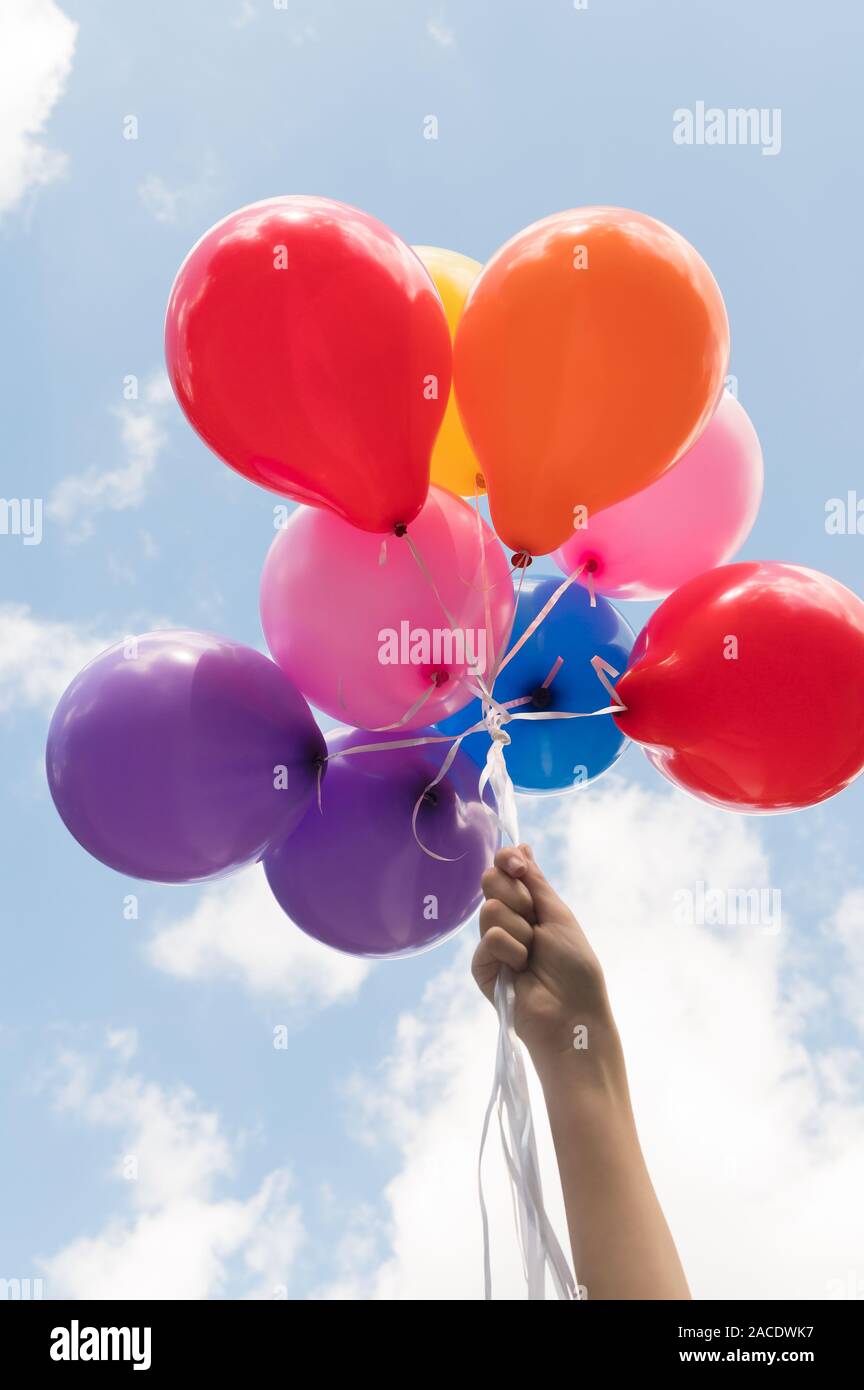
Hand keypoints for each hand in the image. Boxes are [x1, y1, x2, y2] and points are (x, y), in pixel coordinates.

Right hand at [472, 843, 623, 1086]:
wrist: (572, 1013)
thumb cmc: (575, 967)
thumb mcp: (558, 915)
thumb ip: (535, 881)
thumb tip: (523, 846)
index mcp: (530, 906)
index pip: (505, 869)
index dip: (507, 861)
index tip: (517, 864)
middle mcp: (509, 920)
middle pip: (491, 882)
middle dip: (517, 897)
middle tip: (535, 922)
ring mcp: (494, 944)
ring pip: (490, 909)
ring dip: (520, 929)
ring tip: (533, 954)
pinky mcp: (482, 967)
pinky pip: (490, 939)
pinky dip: (512, 951)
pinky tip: (521, 970)